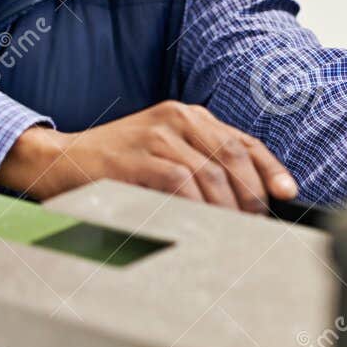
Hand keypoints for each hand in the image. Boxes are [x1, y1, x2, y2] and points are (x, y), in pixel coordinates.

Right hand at [0, 102, 297, 212]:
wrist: (60, 162)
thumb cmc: (115, 165)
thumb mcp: (162, 152)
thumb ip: (199, 163)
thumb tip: (245, 198)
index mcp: (187, 116)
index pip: (242, 140)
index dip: (269, 168)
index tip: (286, 193)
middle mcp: (176, 118)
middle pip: (232, 155)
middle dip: (251, 193)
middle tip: (257, 223)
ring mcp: (156, 136)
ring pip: (210, 172)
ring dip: (227, 207)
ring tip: (233, 231)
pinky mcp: (136, 158)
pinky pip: (180, 182)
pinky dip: (197, 206)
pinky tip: (203, 224)